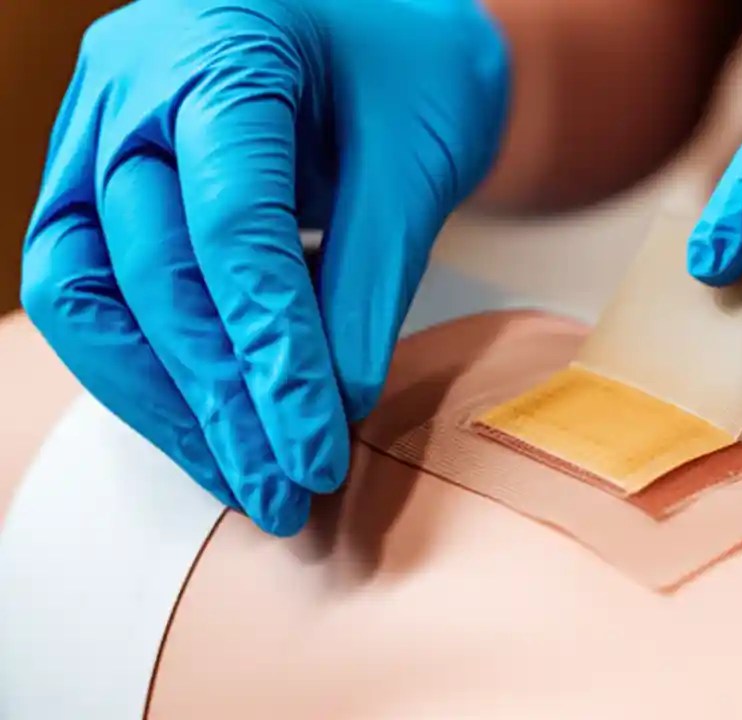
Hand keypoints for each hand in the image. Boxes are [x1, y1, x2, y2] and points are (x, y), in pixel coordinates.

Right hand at [21, 0, 507, 533]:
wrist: (389, 24)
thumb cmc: (413, 68)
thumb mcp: (417, 160)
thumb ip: (370, 279)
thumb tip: (333, 409)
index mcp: (221, 48)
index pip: (232, 226)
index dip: (270, 352)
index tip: (315, 448)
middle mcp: (132, 86)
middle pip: (146, 270)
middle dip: (215, 399)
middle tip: (282, 491)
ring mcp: (100, 132)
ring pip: (90, 293)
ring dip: (166, 403)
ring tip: (243, 482)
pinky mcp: (98, 181)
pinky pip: (99, 292)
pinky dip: (156, 371)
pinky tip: (212, 433)